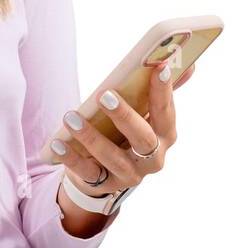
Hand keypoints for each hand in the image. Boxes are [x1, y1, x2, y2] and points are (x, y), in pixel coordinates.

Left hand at [50, 61, 196, 199]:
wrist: (107, 170)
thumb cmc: (128, 132)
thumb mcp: (146, 113)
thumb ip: (163, 90)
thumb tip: (189, 62)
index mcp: (165, 136)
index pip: (167, 113)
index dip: (164, 91)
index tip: (159, 67)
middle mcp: (152, 158)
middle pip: (143, 138)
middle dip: (125, 116)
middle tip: (105, 95)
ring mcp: (129, 174)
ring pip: (112, 157)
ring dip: (91, 137)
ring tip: (71, 117)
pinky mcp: (104, 184)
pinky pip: (87, 173)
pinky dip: (71, 159)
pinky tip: (58, 144)